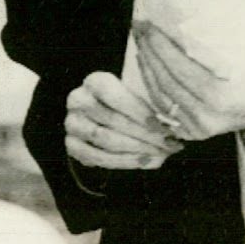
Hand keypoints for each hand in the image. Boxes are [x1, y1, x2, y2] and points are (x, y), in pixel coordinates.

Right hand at [65, 70, 183, 169]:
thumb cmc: (130, 104)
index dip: (140, 113)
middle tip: (170, 145)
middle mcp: (78, 99)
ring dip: (138, 150)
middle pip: (112, 120)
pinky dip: (124, 162)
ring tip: (161, 153)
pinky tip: (146, 161)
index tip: (164, 127)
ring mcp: (72, 123)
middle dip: (146, 135)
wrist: (107, 117)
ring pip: (105, 140)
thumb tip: (172, 121)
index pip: (115, 95)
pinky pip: (97, 158)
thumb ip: (152, 104)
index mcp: (95, 81)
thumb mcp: (140, 96)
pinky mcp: (71, 145)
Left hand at [131, 19, 244, 139]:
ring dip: (146, 66)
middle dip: (148, 50)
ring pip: (160, 94)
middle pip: (165, 79)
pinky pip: (163, 108)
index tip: (147, 23)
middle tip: (138, 27)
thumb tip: (180, 20)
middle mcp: (206, 117)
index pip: (178, 66)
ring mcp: (198, 128)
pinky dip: (151, 85)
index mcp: (220, 97)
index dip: (159, 43)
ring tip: (140, 42)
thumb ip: (213, 44)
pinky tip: (146, 66)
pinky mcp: (193, 132)